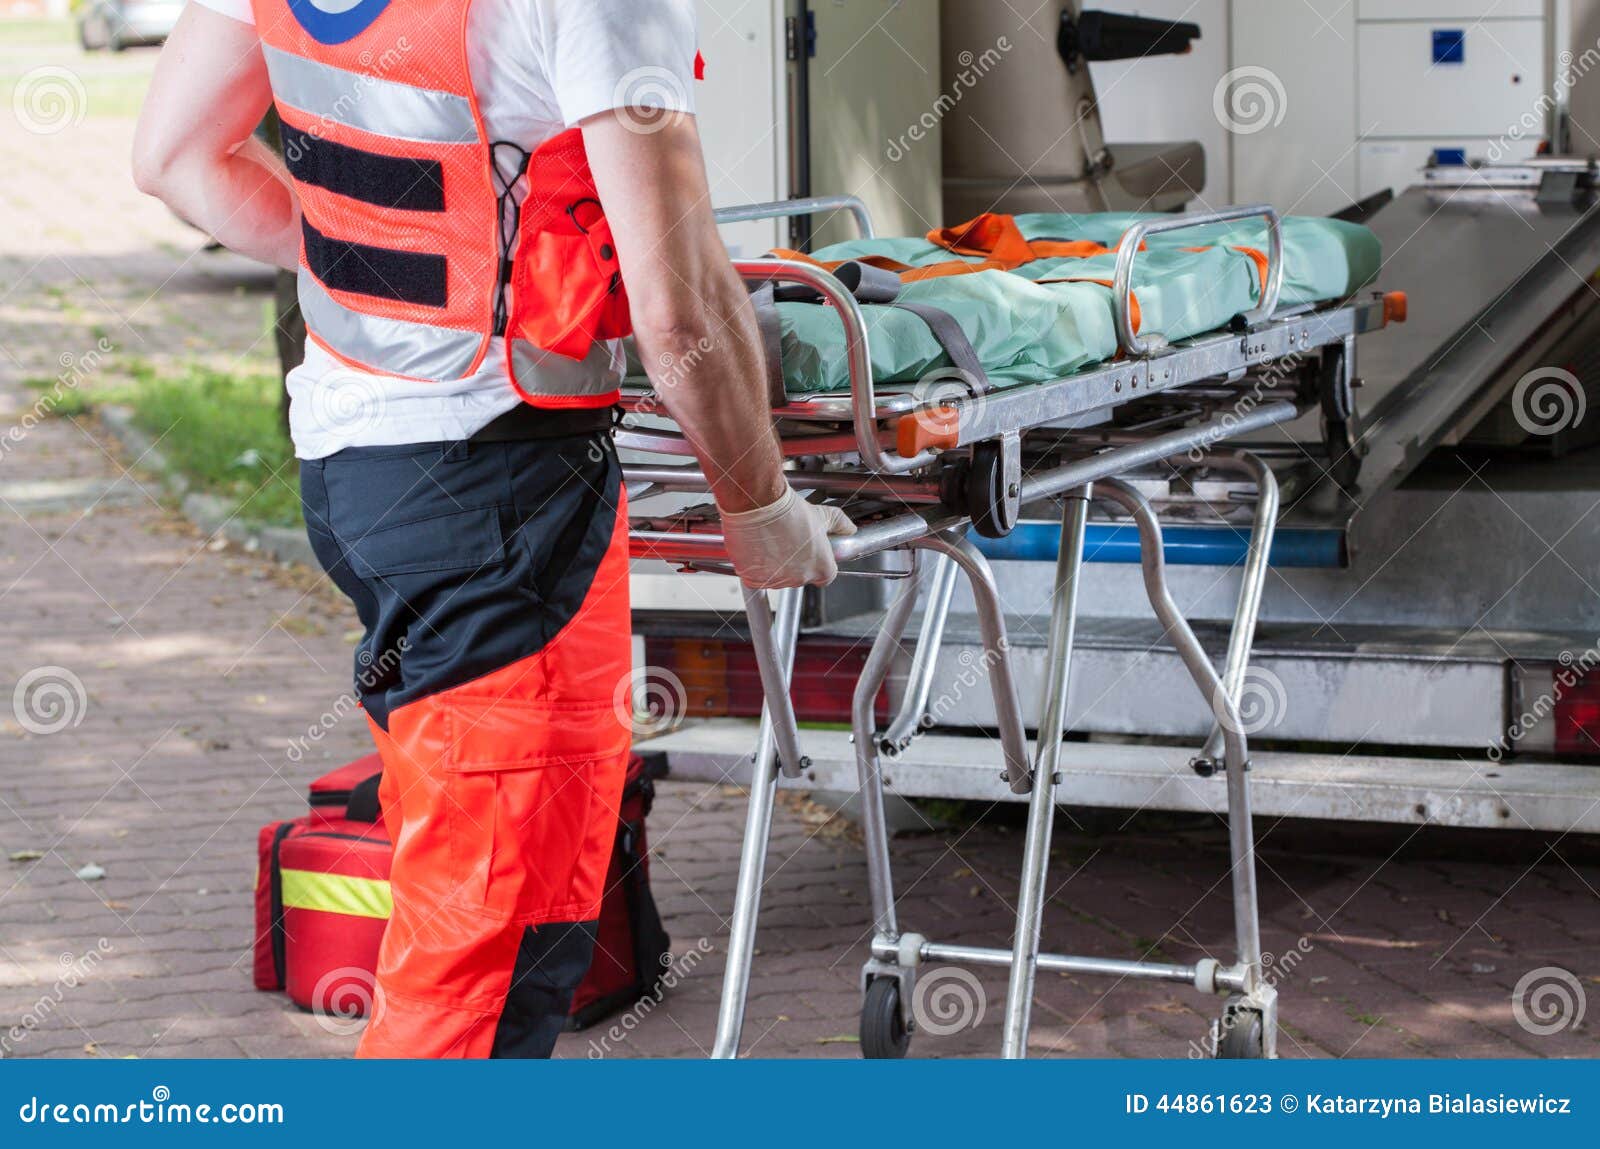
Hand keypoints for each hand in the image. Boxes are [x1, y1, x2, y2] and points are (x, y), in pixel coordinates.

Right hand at [719, 488, 856, 588]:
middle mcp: (800, 579)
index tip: (812, 554)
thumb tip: (850, 528)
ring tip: (773, 542)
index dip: (819, 564)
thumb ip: (840, 524)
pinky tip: (760, 549)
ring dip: (776, 565)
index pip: (826, 576)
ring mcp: (777, 581)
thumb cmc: (789, 512)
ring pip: (779, 577)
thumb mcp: (822, 514)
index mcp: (821, 568)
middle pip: (801, 577)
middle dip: (796, 563)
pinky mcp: (755, 579)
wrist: (760, 507)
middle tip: (789, 542)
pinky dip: (758, 567)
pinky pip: (758, 578)